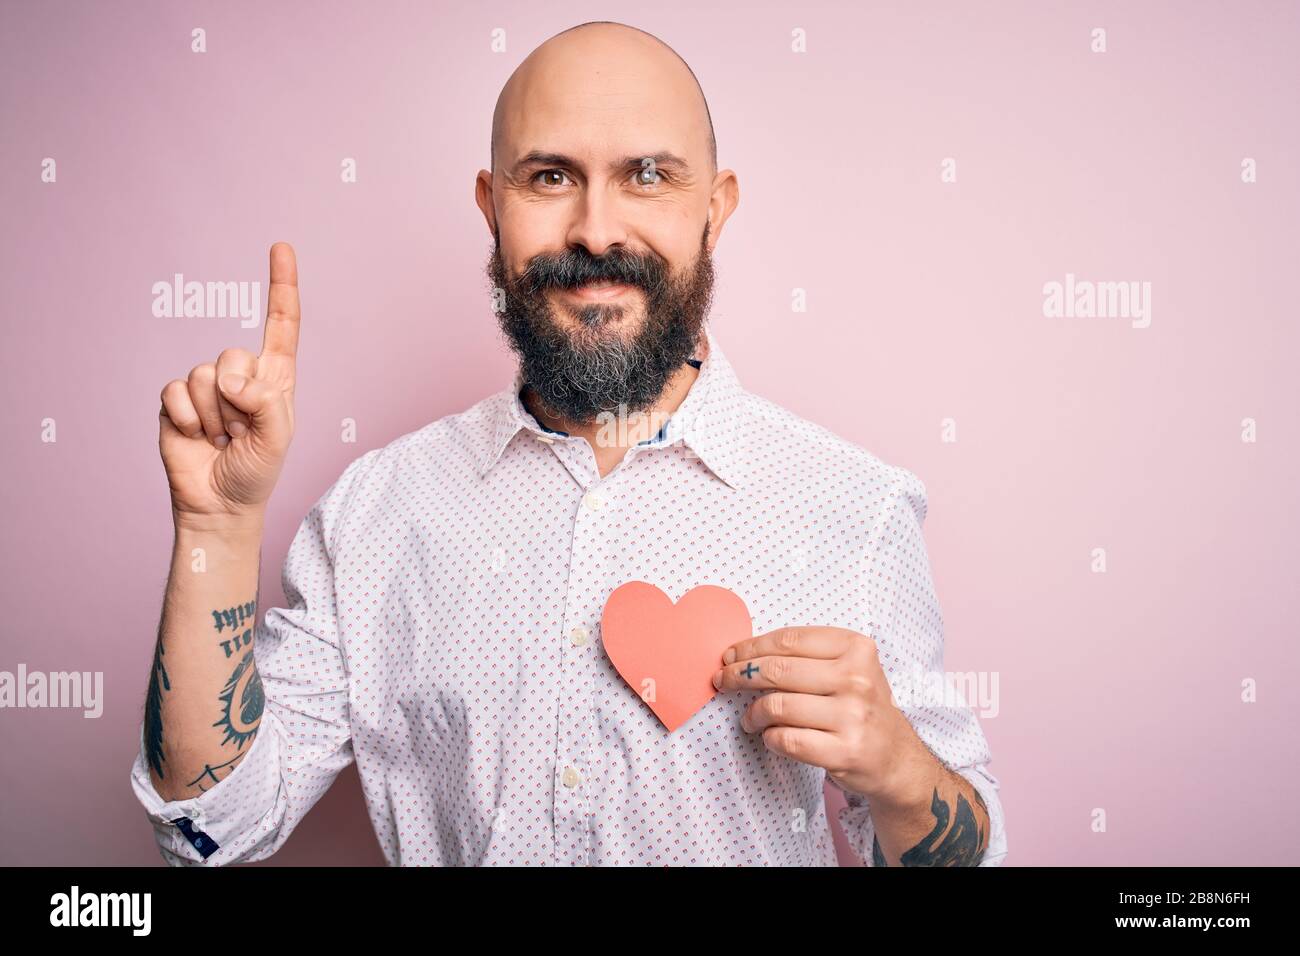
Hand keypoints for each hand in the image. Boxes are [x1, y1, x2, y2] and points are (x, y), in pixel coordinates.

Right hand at [158, 242, 301, 528]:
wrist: (219, 502)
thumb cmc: (256, 470)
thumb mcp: (278, 437)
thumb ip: (266, 401)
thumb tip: (232, 378)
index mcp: (274, 378)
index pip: (281, 323)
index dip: (281, 285)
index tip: (281, 247)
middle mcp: (240, 375)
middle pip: (233, 353)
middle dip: (238, 399)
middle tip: (242, 431)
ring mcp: (206, 387)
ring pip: (204, 374)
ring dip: (216, 415)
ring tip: (223, 438)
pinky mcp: (176, 401)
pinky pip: (176, 390)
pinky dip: (189, 418)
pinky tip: (198, 437)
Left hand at [712, 626, 931, 802]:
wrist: (896, 756)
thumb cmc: (862, 707)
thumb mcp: (848, 668)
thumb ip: (806, 658)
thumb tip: (745, 654)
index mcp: (856, 648)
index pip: (789, 641)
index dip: (751, 647)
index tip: (730, 655)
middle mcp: (857, 678)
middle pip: (777, 671)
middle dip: (740, 675)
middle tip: (723, 680)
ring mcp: (852, 716)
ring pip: (777, 706)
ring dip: (753, 713)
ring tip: (750, 718)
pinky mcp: (845, 750)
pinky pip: (787, 739)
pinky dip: (770, 738)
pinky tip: (772, 736)